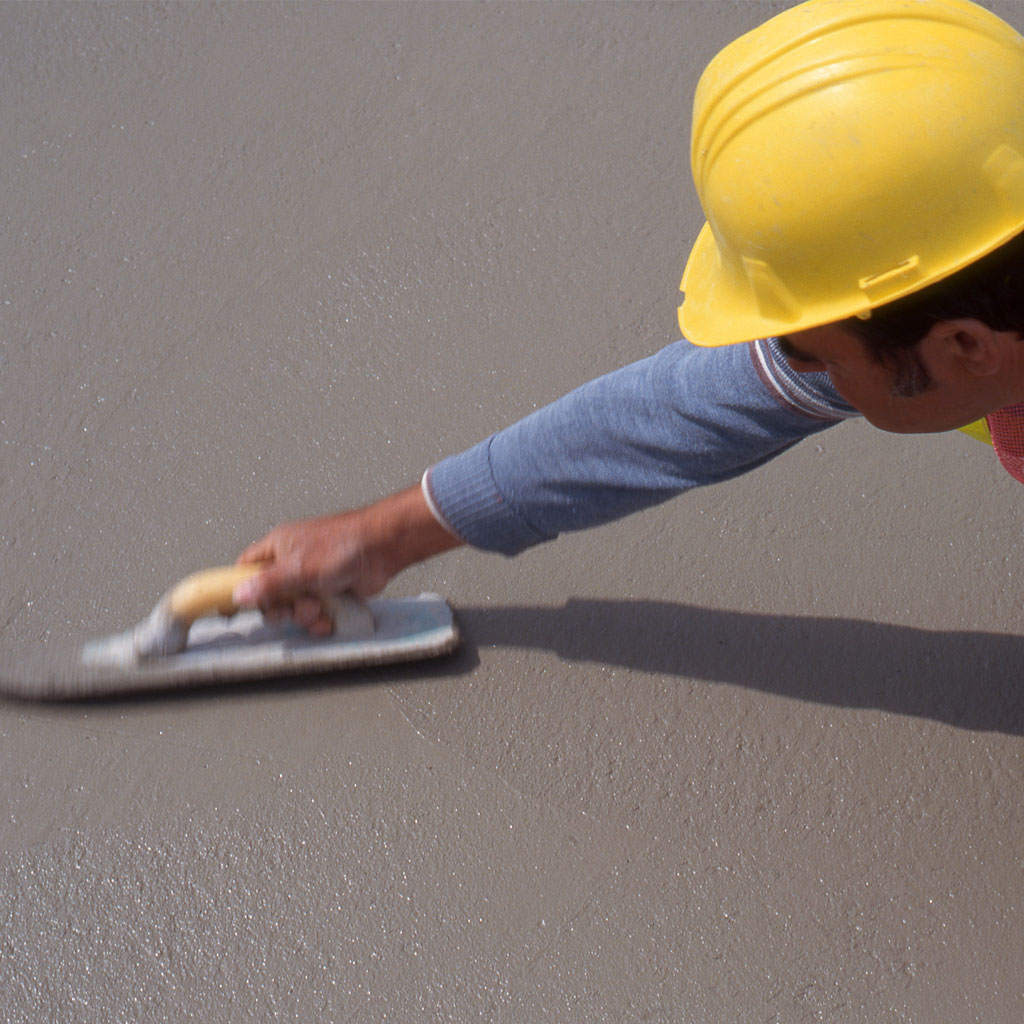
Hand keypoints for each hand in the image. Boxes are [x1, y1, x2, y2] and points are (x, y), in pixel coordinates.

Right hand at [233, 484, 462, 633]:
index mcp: (278, 547)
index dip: (239, 587)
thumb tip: (239, 595)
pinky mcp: (332, 590)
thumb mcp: (297, 568)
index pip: (246, 568)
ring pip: (295, 608)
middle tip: (292, 609)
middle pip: (271, 596)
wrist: (381, 549)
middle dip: (281, 609)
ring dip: (305, 615)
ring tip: (317, 609)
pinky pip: (317, 612)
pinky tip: (328, 619)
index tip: (236, 608)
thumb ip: (267, 585)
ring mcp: (313, 577)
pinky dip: (321, 619)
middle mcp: (293, 560)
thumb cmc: (341, 546)